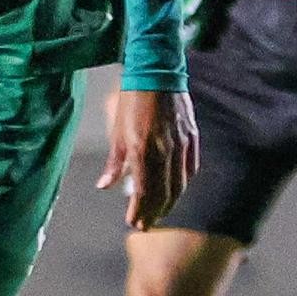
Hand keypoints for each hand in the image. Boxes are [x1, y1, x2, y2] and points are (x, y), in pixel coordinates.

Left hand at [95, 85, 199, 229]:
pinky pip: (190, 168)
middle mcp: (165, 151)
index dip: (139, 210)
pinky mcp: (192, 137)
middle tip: (144, 225)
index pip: (143, 191)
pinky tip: (176, 190)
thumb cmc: (132, 99)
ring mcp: (182, 145)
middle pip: (163, 193)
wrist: (156, 70)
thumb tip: (104, 186)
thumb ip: (115, 162)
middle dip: (154, 212)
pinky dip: (183, 183)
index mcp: (143, 149)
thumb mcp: (117, 130)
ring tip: (159, 213)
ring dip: (169, 203)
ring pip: (179, 184)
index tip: (133, 223)